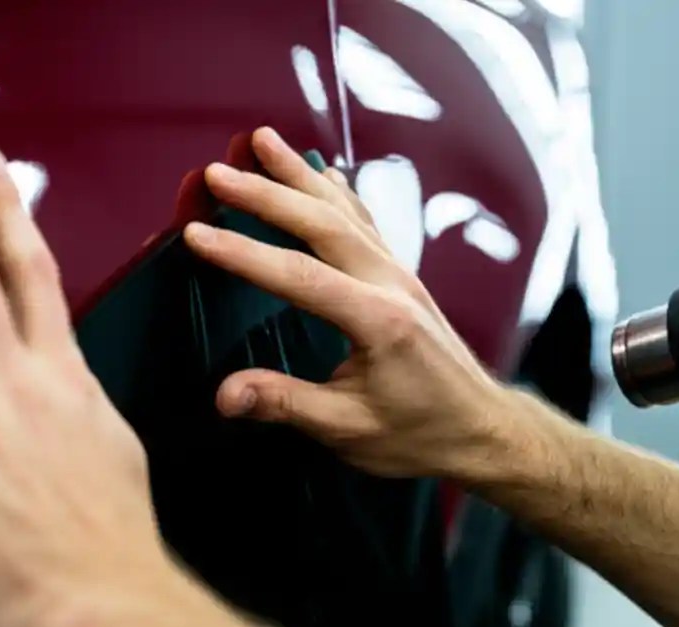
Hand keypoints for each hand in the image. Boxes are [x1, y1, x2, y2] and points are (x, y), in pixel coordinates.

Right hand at [183, 127, 549, 483]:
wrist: (482, 429)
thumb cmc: (421, 434)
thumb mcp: (350, 430)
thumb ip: (286, 405)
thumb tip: (224, 394)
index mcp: (378, 321)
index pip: (300, 277)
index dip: (244, 254)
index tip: (196, 234)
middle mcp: (391, 284)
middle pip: (322, 223)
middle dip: (266, 193)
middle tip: (216, 171)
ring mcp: (400, 274)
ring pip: (344, 210)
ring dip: (300, 174)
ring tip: (261, 139)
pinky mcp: (402, 277)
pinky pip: (364, 220)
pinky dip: (336, 191)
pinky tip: (320, 173)